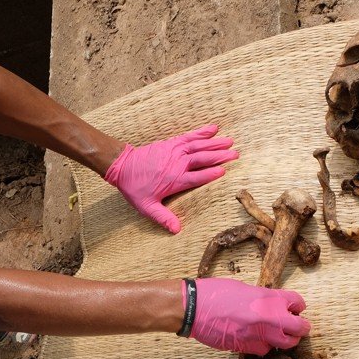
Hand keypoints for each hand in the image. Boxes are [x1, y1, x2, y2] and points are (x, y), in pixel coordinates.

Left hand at [103, 124, 237, 233]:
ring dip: (215, 143)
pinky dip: (201, 132)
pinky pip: (189, 136)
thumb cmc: (135, 188)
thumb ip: (163, 218)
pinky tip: (214, 128)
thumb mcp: (147, 206)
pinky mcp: (171, 143)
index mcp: (175, 180)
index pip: (198, 177)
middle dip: (220, 156)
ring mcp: (175, 151)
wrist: (122, 166)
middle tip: (236, 154)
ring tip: (230, 141)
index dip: (211, 174)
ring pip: (199, 146)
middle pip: (202, 159)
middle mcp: (178, 163)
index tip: (225, 171)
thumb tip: (177, 230)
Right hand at [189, 278, 310, 354]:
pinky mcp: (246, 347)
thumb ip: (263, 298)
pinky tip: (255, 338)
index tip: (294, 309)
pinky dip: (263, 345)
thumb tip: (273, 305)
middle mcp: (268, 318)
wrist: (193, 308)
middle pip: (299, 328)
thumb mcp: (244, 288)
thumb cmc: (215, 293)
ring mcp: (258, 335)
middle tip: (295, 327)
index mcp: (268, 298)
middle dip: (299, 328)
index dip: (297, 306)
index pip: (297, 303)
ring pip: (284, 344)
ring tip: (274, 334)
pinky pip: (264, 350)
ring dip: (282, 340)